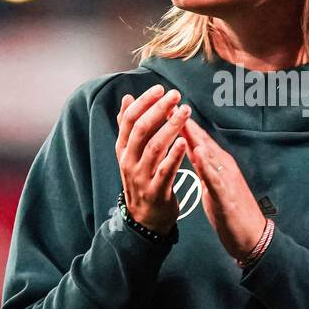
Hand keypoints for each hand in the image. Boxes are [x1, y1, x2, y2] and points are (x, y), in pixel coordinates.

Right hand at [115, 84, 189, 234]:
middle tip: (175, 95)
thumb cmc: (141, 179)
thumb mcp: (130, 154)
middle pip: (141, 130)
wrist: (144, 219)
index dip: (143, 102)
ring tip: (185, 112)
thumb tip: (126, 98)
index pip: (129, 120)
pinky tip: (185, 142)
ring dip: (171, 127)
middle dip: (158, 110)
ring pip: (154, 147)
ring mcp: (141, 177)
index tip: (160, 88)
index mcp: (123, 150)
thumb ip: (128, 127)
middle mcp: (129, 162)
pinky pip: (165, 171)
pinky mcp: (156, 191)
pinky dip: (175, 155)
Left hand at [181, 116, 266, 261]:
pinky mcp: (228, 196)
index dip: (180, 123)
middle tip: (168, 104)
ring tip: (181, 121)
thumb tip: (193, 152)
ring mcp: (227, 179)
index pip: (197, 140)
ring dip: (196, 137)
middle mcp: (223, 167)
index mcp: (218, 164)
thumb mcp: (213, 185)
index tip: (163, 107)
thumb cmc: (231, 211)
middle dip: (184, 123)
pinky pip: (216, 178)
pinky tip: (198, 153)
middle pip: (202, 141)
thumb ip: (204, 168)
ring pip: (210, 155)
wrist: (252, 237)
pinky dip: (207, 164)